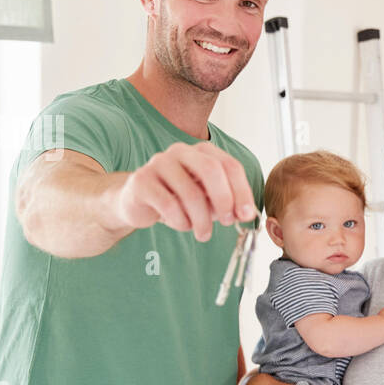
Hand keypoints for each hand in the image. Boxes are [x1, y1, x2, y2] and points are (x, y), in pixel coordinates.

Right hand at [113, 140, 256, 241]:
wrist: (137, 202)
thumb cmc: (177, 199)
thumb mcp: (207, 200)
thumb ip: (227, 203)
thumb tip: (246, 214)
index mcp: (202, 152)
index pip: (230, 165)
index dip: (242, 192)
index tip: (246, 215)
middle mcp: (181, 151)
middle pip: (211, 170)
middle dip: (224, 200)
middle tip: (227, 222)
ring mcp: (159, 163)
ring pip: (190, 193)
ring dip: (202, 220)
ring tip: (203, 233)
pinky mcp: (141, 180)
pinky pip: (169, 205)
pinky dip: (181, 222)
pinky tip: (182, 225)